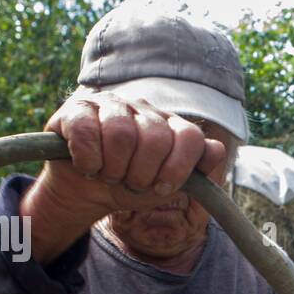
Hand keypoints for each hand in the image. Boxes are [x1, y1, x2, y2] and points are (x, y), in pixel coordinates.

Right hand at [20, 91, 228, 261]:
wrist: (85, 189)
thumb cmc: (130, 185)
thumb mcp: (165, 186)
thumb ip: (197, 173)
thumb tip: (216, 151)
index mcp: (169, 126)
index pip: (191, 137)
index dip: (179, 168)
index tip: (163, 187)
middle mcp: (143, 109)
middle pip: (156, 139)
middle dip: (142, 174)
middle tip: (130, 183)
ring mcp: (111, 104)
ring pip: (121, 135)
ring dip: (114, 169)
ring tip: (109, 175)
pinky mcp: (78, 107)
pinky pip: (87, 133)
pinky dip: (88, 161)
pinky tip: (88, 167)